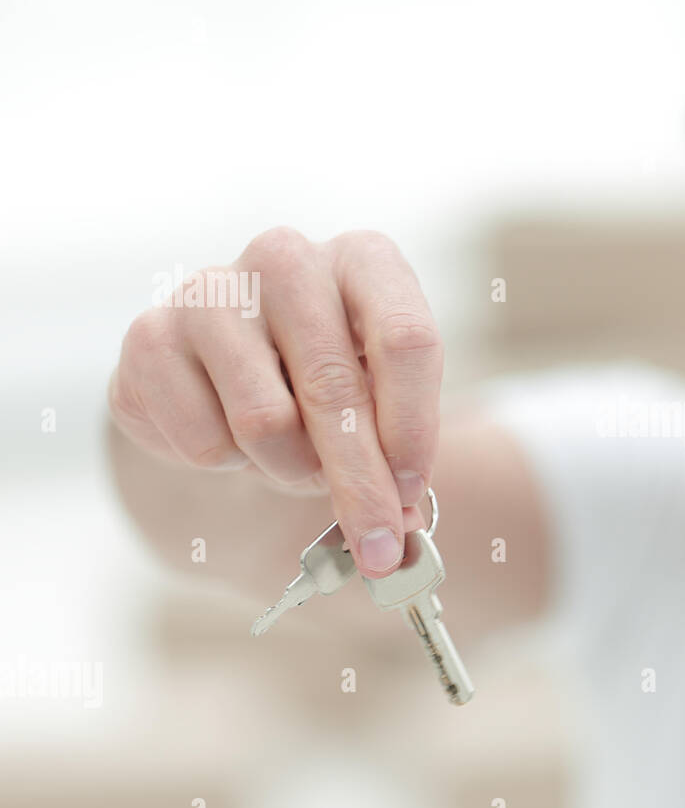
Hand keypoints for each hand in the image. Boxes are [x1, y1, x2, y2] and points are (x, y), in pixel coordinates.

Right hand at [109, 227, 441, 577]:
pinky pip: (204, 441)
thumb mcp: (378, 401)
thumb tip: (404, 525)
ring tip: (291, 456)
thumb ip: (396, 451)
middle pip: (335, 389)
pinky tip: (229, 432)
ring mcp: (212, 290)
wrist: (224, 374)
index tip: (412, 494)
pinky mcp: (149, 335)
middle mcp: (288, 259)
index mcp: (365, 260)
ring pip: (266, 423)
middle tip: (378, 549)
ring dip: (288, 468)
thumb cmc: (322, 383)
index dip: (413, 428)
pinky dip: (227, 464)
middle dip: (360, 484)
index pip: (405, 340)